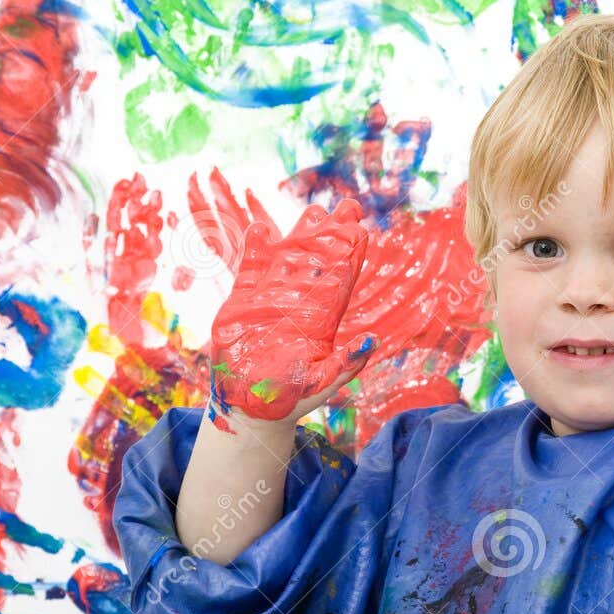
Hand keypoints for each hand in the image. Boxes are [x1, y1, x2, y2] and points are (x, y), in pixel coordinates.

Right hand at [207, 198, 374, 430]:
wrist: (251, 408)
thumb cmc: (291, 400)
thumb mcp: (322, 384)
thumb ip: (345, 365)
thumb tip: (372, 341)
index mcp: (321, 321)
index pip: (340, 281)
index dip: (350, 256)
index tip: (362, 229)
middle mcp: (298, 305)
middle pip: (318, 262)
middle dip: (333, 235)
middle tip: (348, 205)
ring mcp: (269, 302)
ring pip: (287, 261)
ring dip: (299, 236)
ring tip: (312, 211)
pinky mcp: (241, 306)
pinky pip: (250, 273)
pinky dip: (255, 252)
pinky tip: (262, 229)